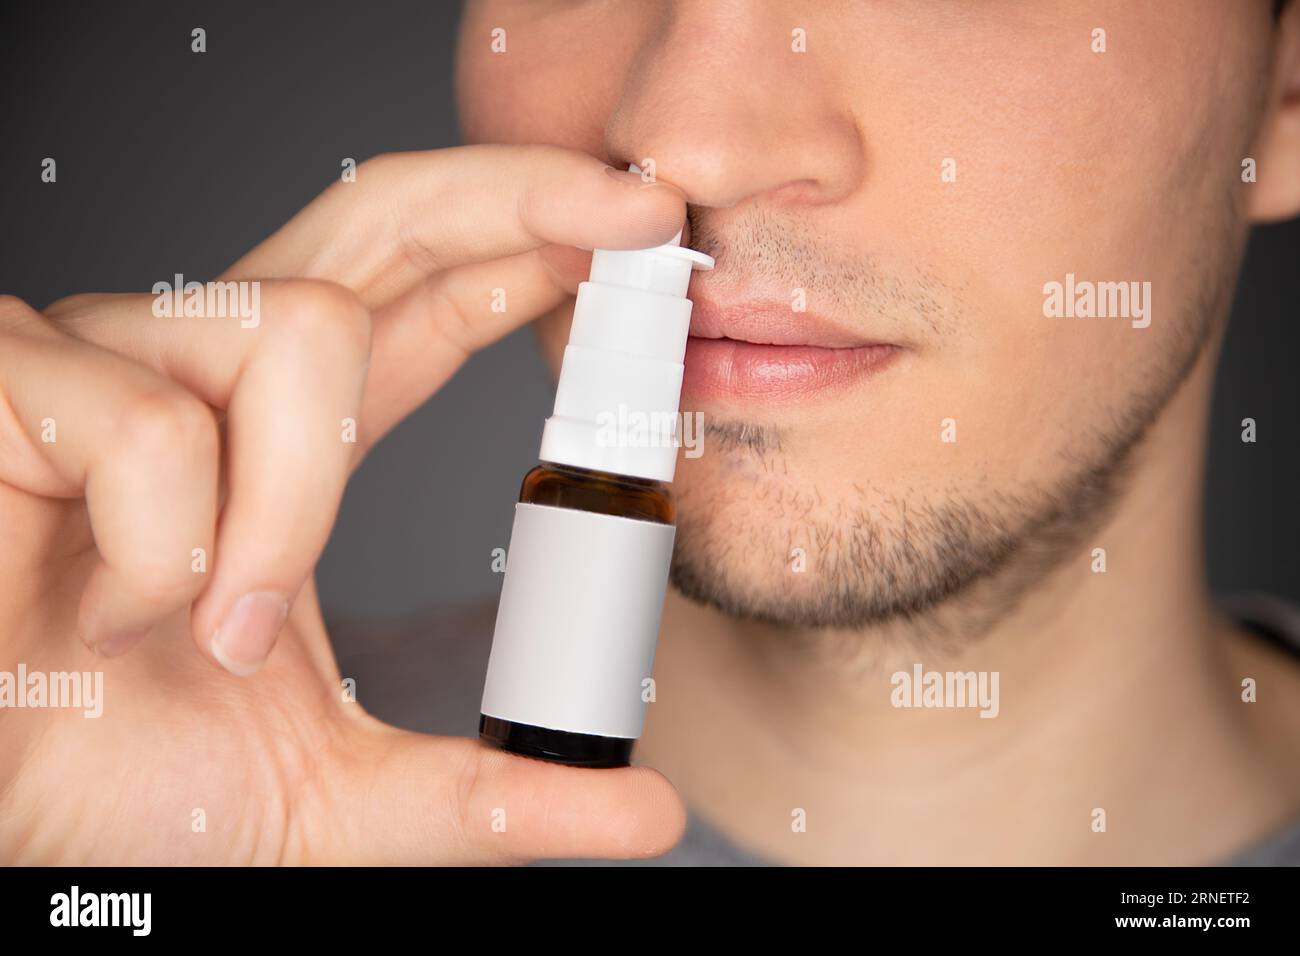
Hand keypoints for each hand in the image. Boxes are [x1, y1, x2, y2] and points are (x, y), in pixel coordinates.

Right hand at [0, 146, 687, 863]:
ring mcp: (110, 357)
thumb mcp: (342, 800)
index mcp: (290, 438)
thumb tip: (650, 814)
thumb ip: (492, 801)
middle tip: (635, 211)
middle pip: (385, 218)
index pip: (429, 304)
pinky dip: (171, 552)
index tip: (637, 236)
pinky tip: (118, 615)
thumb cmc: (122, 790)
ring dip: (291, 509)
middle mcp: (208, 367)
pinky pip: (154, 423)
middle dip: (516, 193)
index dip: (530, 250)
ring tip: (222, 631)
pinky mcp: (12, 378)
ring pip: (297, 333)